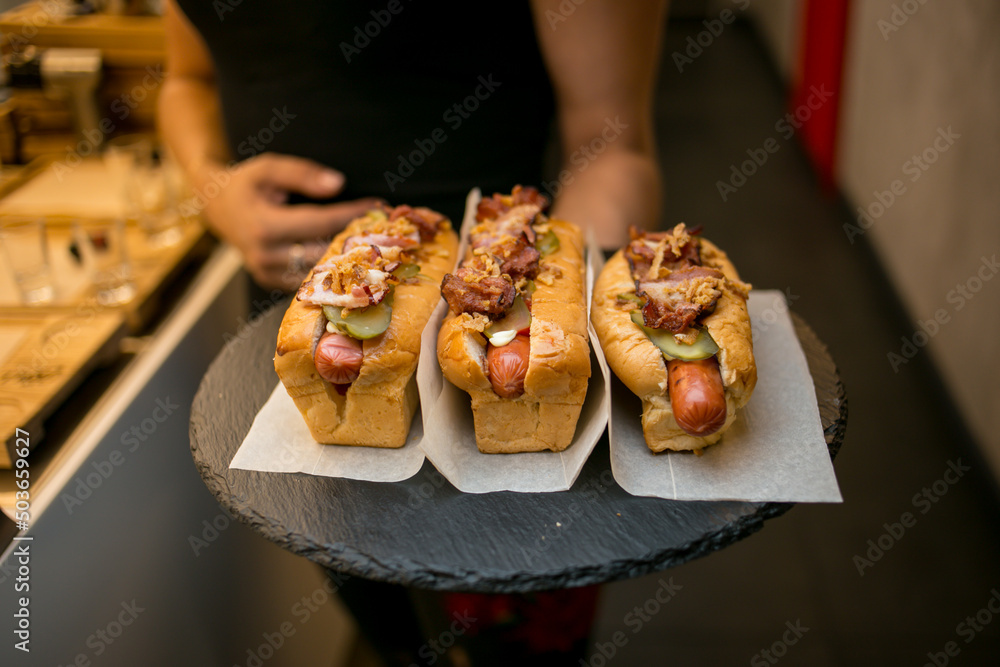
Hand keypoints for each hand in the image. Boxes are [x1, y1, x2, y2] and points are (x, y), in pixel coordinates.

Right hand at [193, 152, 381, 289]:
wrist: (216, 207)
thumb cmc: (246, 184)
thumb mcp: (268, 167)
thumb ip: (302, 173)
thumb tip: (338, 184)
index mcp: (264, 228)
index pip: (320, 223)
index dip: (351, 215)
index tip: (377, 206)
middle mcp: (265, 257)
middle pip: (323, 252)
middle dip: (355, 239)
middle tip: (383, 228)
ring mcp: (267, 274)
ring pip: (319, 272)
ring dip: (347, 258)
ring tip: (372, 242)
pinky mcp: (271, 283)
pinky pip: (308, 280)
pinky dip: (330, 269)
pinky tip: (350, 255)